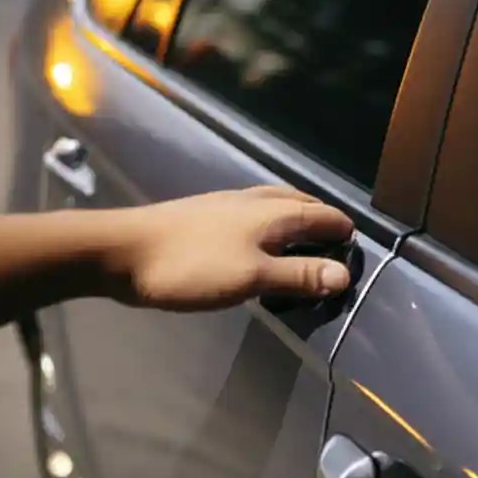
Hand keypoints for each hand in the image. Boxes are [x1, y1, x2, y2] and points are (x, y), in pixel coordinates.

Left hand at [102, 186, 353, 311]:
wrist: (120, 251)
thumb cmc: (191, 265)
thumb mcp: (252, 277)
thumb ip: (299, 276)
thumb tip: (346, 275)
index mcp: (272, 212)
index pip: (324, 216)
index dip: (344, 234)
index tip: (357, 257)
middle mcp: (254, 201)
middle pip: (302, 205)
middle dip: (323, 222)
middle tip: (336, 248)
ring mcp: (227, 206)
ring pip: (276, 208)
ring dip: (296, 223)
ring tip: (304, 247)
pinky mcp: (206, 217)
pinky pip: (254, 216)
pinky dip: (270, 228)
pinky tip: (259, 247)